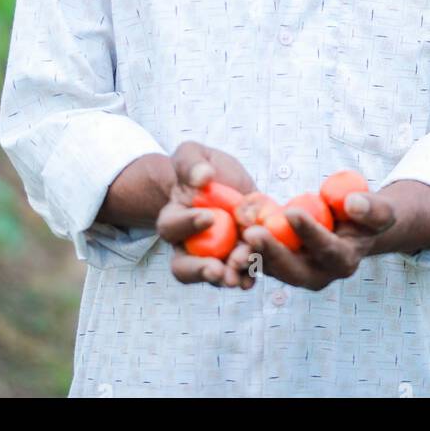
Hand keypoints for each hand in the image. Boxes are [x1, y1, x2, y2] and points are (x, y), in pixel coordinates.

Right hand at [156, 142, 257, 290]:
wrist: (224, 180)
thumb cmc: (203, 167)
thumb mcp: (192, 154)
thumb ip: (192, 164)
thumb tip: (202, 177)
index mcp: (173, 218)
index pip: (172, 227)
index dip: (188, 224)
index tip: (208, 216)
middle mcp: (189, 245)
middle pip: (184, 267)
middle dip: (201, 271)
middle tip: (217, 270)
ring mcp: (214, 255)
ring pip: (215, 275)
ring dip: (229, 276)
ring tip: (243, 274)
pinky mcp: (238, 256)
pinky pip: (241, 272)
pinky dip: (250, 273)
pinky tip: (257, 272)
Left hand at [243, 189, 395, 290]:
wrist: (351, 227)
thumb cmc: (365, 215)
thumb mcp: (378, 210)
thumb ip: (371, 208)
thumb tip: (353, 203)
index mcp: (344, 262)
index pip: (326, 250)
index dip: (310, 233)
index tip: (292, 211)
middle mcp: (318, 275)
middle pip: (293, 270)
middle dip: (272, 253)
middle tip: (253, 232)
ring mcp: (296, 273)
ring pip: (271, 269)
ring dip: (251, 255)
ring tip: (235, 235)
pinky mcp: (278, 266)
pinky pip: (258, 260)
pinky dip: (244, 249)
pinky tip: (231, 229)